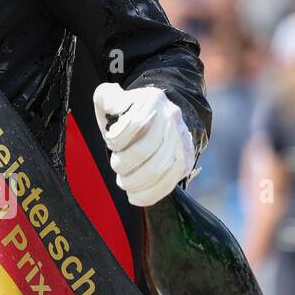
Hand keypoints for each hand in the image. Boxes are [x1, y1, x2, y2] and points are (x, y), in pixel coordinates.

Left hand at [93, 83, 195, 206]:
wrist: (158, 115)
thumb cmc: (126, 110)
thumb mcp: (112, 97)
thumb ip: (107, 98)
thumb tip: (115, 109)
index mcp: (153, 100)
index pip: (133, 125)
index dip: (116, 139)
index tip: (111, 141)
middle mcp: (172, 119)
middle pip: (144, 151)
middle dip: (122, 164)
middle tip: (116, 166)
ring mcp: (182, 141)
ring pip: (158, 170)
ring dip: (134, 181)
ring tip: (123, 182)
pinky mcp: (186, 161)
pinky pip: (169, 183)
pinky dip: (149, 194)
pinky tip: (134, 197)